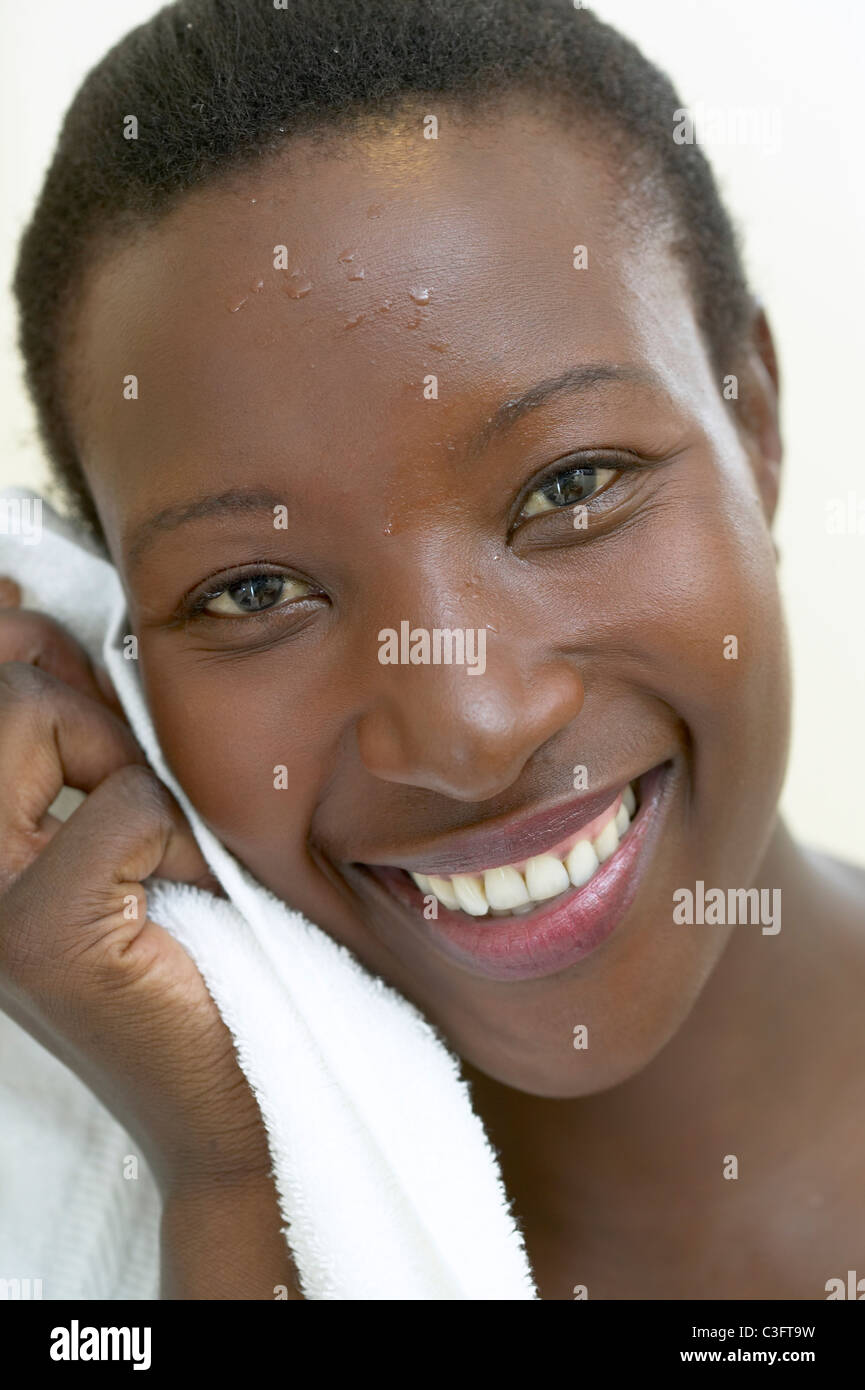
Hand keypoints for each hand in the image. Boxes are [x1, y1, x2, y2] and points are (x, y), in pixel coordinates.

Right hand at [0, 581, 271, 1194]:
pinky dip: (175, 833)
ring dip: (126, 765)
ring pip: (34, 713)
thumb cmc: (193, 949)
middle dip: (97, 717)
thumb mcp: (120, 817)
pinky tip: (181, 893)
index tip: (99, 717)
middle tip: (145, 802)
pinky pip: (122, 800)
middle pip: (3, 685)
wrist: (228, 1096)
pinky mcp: (34, 935)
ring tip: (157, 845)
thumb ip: (78, 732)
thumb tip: (30, 615)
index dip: (43, 656)